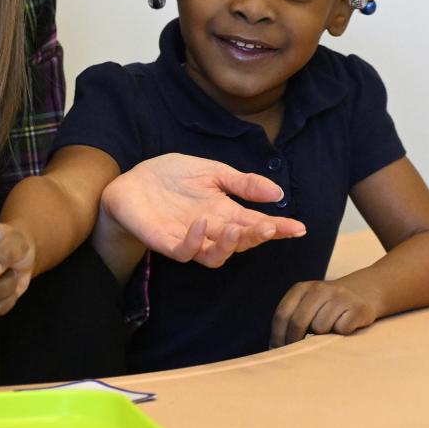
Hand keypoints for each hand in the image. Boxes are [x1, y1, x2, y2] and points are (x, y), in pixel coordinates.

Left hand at [102, 154, 306, 268]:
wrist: (130, 180)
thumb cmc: (171, 177)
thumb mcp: (212, 171)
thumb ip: (242, 183)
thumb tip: (278, 193)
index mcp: (225, 213)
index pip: (256, 224)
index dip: (278, 228)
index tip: (299, 227)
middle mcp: (210, 230)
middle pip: (240, 242)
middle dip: (258, 237)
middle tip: (271, 227)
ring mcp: (188, 239)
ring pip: (215, 256)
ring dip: (229, 245)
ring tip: (238, 229)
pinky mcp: (165, 242)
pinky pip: (184, 252)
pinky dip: (194, 240)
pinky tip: (201, 223)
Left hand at [271, 279, 377, 347]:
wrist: (363, 292)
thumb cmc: (328, 306)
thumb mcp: (307, 304)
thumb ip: (293, 318)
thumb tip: (275, 348)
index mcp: (301, 288)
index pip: (282, 314)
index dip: (278, 335)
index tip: (277, 351)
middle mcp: (319, 289)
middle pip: (298, 322)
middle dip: (295, 341)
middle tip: (298, 353)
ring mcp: (339, 296)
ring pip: (320, 328)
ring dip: (323, 334)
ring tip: (330, 328)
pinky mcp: (357, 307)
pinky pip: (341, 329)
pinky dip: (341, 333)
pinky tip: (345, 325)